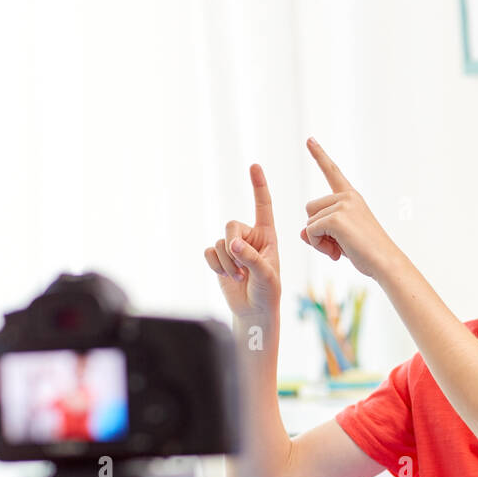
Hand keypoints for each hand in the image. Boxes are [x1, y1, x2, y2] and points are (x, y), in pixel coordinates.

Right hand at [205, 163, 282, 318]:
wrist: (254, 311)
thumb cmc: (268, 292)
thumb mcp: (266, 275)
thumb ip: (251, 258)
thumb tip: (232, 245)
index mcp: (268, 235)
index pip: (263, 206)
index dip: (259, 186)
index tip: (254, 166)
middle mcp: (249, 237)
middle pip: (232, 225)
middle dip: (233, 246)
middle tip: (240, 266)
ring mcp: (233, 247)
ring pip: (220, 242)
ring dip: (226, 262)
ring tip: (239, 277)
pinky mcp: (219, 258)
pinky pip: (209, 252)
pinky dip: (215, 265)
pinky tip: (227, 276)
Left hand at [301, 137, 397, 278]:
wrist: (386, 263)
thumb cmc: (368, 253)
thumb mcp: (341, 237)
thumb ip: (321, 230)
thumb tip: (302, 232)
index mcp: (352, 197)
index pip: (332, 172)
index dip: (319, 155)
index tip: (309, 139)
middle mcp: (347, 197)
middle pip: (310, 208)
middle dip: (316, 230)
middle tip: (336, 246)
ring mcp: (342, 205)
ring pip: (309, 221)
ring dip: (317, 240)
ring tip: (339, 250)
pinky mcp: (336, 218)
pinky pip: (310, 231)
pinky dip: (318, 245)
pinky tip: (336, 252)